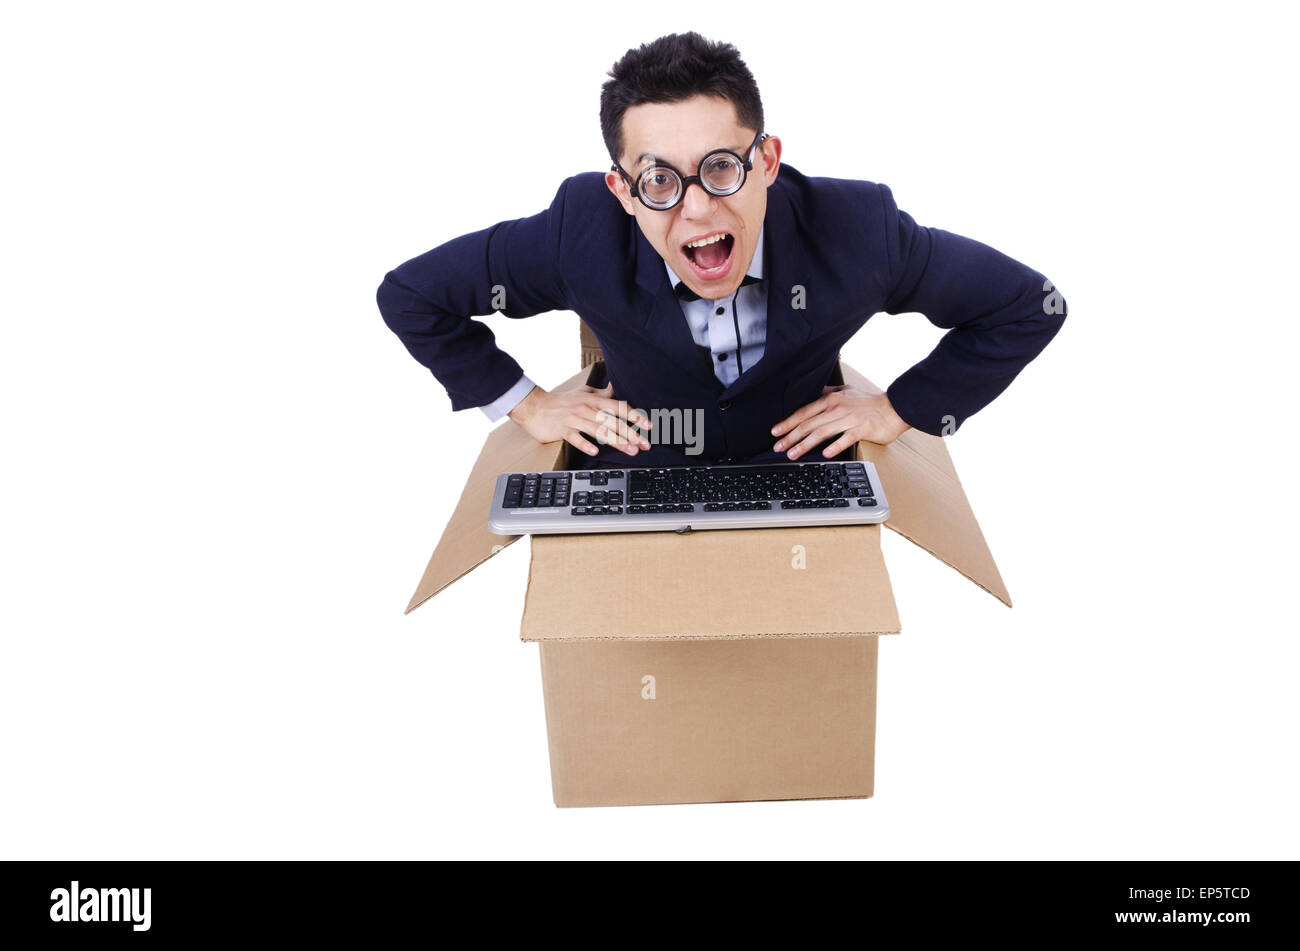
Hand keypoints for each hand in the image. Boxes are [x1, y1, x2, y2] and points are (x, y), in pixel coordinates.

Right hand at [508, 382, 652, 457]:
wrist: (534, 406)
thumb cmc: (561, 401)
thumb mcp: (584, 393)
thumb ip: (602, 394)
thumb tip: (616, 388)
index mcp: (594, 401)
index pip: (619, 407)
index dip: (635, 416)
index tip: (649, 426)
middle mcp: (586, 409)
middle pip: (613, 421)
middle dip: (631, 433)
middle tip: (644, 444)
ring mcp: (574, 419)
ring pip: (599, 430)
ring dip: (616, 441)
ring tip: (630, 450)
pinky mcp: (562, 430)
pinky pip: (575, 438)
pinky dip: (584, 444)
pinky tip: (594, 451)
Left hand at [771, 385, 910, 458]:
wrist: (894, 408)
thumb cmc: (869, 402)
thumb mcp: (846, 390)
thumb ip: (828, 391)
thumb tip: (815, 391)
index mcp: (831, 399)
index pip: (804, 412)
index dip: (788, 422)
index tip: (775, 432)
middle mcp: (837, 408)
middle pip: (808, 424)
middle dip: (790, 436)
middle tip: (777, 447)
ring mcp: (849, 418)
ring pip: (821, 432)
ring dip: (805, 444)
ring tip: (792, 454)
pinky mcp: (862, 429)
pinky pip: (846, 438)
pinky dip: (834, 446)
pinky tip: (825, 454)